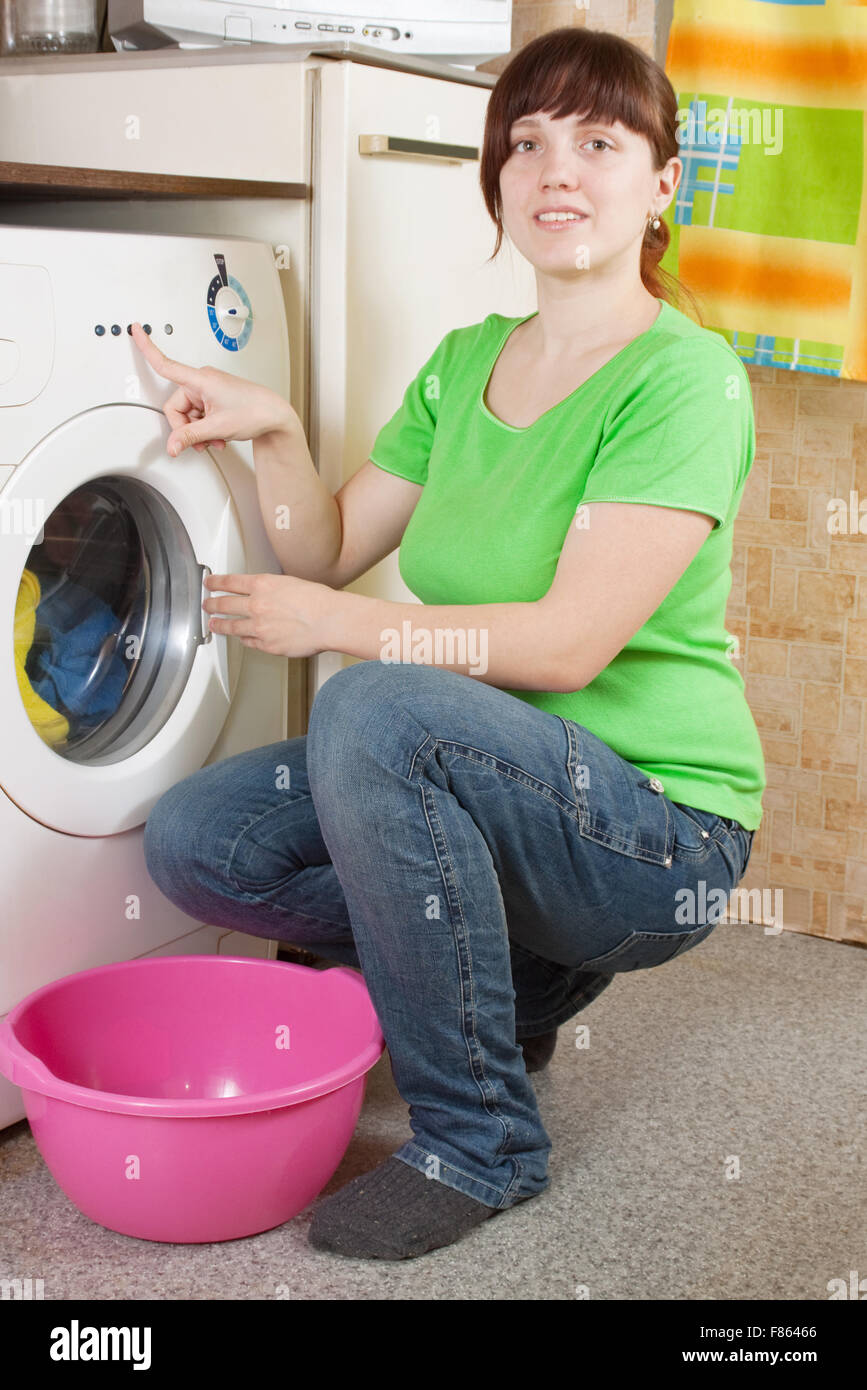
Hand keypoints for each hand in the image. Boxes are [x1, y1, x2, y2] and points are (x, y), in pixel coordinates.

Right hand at [130, 323, 297, 456]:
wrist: (276, 416)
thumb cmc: (255, 411)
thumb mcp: (218, 428)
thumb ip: (190, 437)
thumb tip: (173, 445)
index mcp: (201, 380)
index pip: (166, 364)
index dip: (147, 348)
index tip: (135, 330)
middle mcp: (203, 381)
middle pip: (176, 407)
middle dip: (187, 428)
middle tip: (202, 441)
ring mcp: (209, 390)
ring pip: (188, 415)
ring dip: (198, 432)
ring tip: (215, 439)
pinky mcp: (215, 398)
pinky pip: (199, 416)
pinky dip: (206, 429)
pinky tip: (218, 436)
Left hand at [202, 571, 333, 656]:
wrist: (329, 620)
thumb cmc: (318, 601)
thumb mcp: (290, 583)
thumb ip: (271, 589)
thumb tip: (261, 594)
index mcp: (263, 585)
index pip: (230, 582)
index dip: (216, 583)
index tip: (209, 583)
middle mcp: (257, 605)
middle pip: (224, 604)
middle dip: (212, 604)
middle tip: (207, 605)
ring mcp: (259, 627)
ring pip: (231, 626)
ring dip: (219, 625)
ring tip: (214, 624)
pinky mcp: (266, 645)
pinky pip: (248, 642)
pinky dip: (243, 639)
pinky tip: (241, 638)